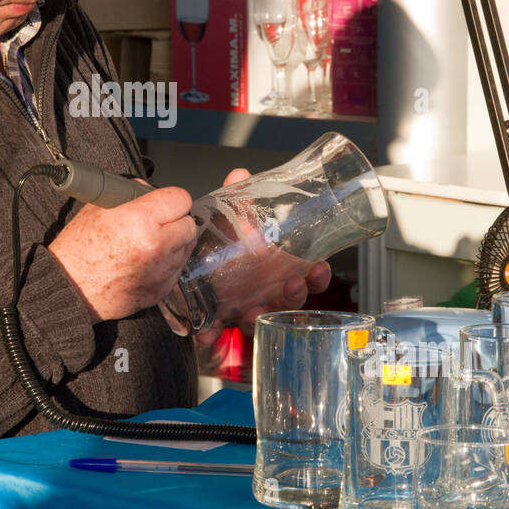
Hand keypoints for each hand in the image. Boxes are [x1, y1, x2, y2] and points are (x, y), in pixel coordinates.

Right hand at [49, 184, 197, 323]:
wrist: (70, 288)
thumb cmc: (79, 250)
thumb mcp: (99, 208)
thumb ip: (130, 195)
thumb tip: (150, 190)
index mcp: (140, 219)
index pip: (181, 198)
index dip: (172, 199)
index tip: (166, 203)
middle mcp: (157, 245)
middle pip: (189, 225)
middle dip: (176, 222)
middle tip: (159, 224)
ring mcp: (162, 270)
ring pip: (186, 249)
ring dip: (174, 244)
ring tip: (150, 245)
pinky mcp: (162, 290)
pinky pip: (177, 270)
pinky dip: (167, 265)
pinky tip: (147, 263)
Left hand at [193, 168, 331, 345]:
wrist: (190, 276)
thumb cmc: (221, 251)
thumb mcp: (229, 222)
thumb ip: (237, 200)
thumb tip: (240, 174)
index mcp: (278, 271)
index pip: (309, 276)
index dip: (318, 276)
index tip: (318, 268)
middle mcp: (267, 293)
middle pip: (293, 301)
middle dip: (296, 295)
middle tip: (292, 284)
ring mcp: (246, 310)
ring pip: (263, 320)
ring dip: (261, 316)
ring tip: (253, 310)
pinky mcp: (221, 323)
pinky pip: (221, 333)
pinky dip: (215, 333)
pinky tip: (208, 332)